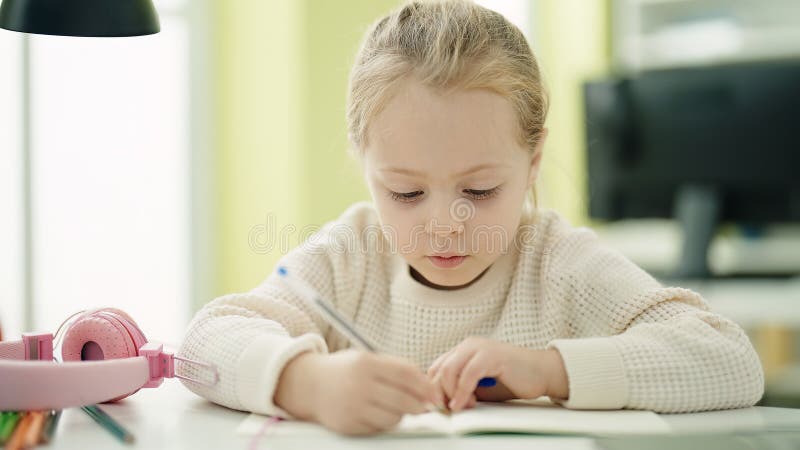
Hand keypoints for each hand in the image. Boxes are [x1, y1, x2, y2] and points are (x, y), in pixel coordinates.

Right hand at [274, 350, 438, 434]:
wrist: (310, 386)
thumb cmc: (345, 371)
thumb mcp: (367, 359)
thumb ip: (395, 368)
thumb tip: (426, 386)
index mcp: (366, 363)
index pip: (406, 375)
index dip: (424, 385)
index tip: (433, 393)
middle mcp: (359, 385)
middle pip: (403, 400)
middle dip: (419, 405)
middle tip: (423, 406)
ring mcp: (353, 407)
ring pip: (393, 418)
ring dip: (401, 415)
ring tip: (394, 407)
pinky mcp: (349, 425)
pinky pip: (378, 428)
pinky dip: (383, 423)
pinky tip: (377, 413)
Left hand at [427, 337, 568, 411]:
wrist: (542, 373)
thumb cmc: (511, 381)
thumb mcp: (479, 386)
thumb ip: (460, 388)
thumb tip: (440, 403)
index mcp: (463, 350)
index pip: (435, 369)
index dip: (433, 390)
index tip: (440, 408)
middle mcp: (468, 346)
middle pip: (438, 370)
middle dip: (439, 394)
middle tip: (451, 409)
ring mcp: (479, 348)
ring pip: (448, 371)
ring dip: (451, 394)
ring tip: (463, 406)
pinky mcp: (490, 355)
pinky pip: (467, 374)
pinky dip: (463, 392)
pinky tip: (466, 404)